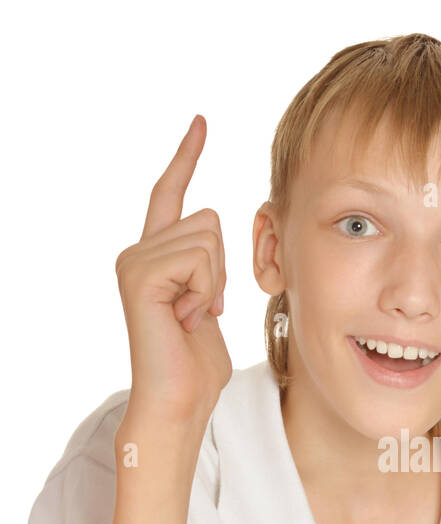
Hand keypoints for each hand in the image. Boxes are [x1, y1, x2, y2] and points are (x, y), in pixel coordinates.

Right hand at [114, 115, 231, 427]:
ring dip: (215, 282)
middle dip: (223, 266)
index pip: (171, 193)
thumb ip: (207, 267)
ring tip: (192, 316)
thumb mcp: (210, 302)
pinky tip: (186, 318)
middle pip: (210, 220)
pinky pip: (199, 259)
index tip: (200, 123)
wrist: (180, 400)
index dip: (186, 157)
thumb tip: (213, 239)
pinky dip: (205, 290)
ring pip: (208, 238)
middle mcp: (138, 251)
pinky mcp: (140, 275)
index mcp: (155, 256)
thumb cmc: (198, 364)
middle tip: (202, 309)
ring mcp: (134, 261)